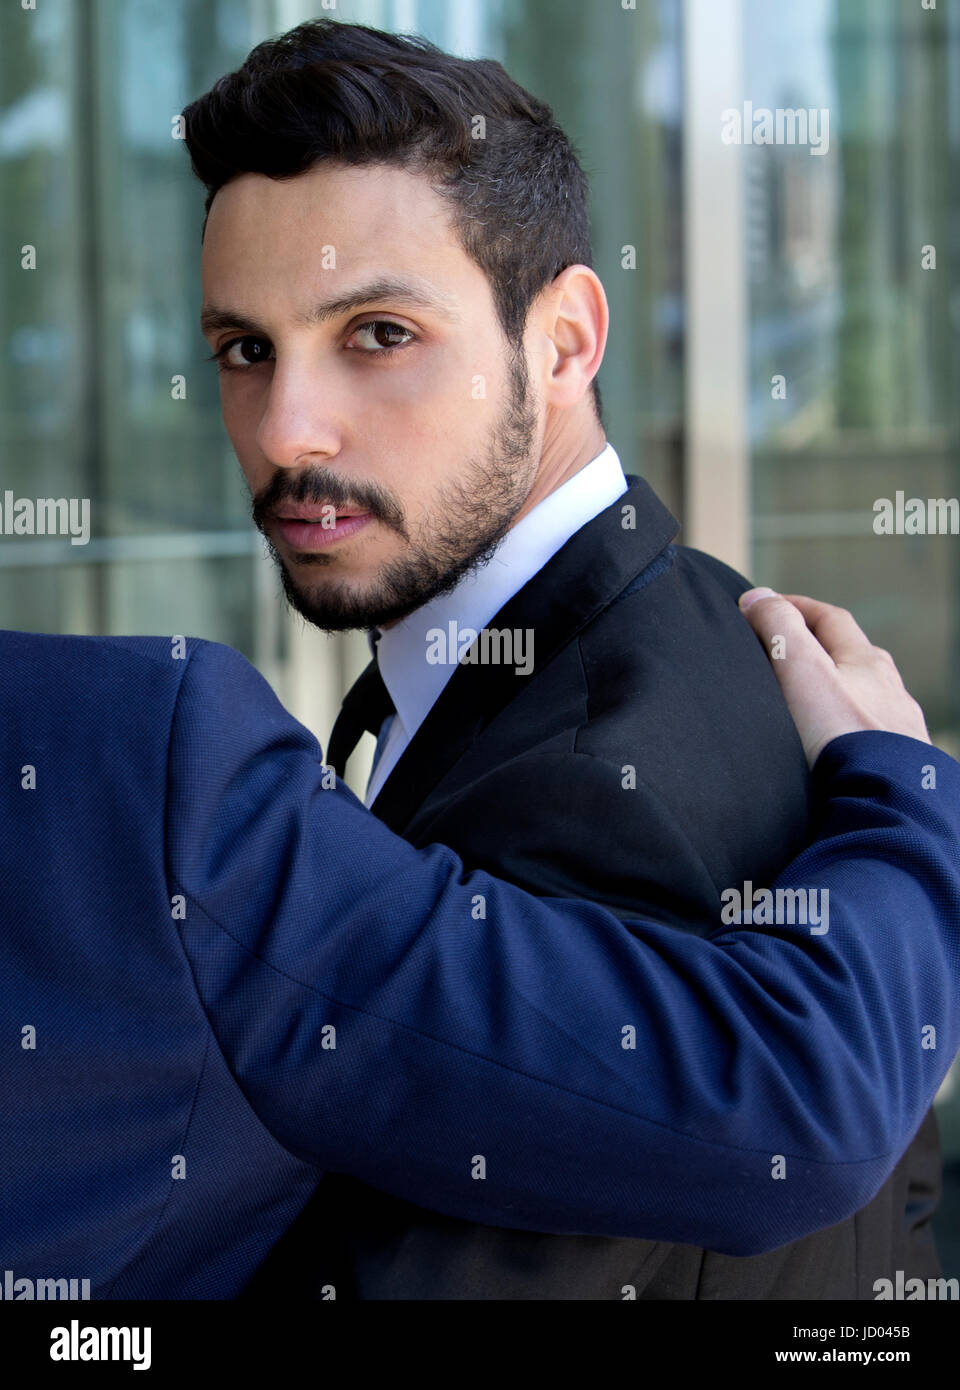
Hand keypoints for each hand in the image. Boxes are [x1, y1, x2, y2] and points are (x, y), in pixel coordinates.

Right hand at [738, 588, 929, 767]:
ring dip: (837, 694)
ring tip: (808, 706)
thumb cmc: (841, 738)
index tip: (766, 608)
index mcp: (868, 663)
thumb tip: (758, 597)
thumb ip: (777, 629)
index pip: (831, 619)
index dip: (796, 607)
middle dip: (819, 651)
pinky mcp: (897, 766)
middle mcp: (890, 692)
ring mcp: (898, 731)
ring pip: (865, 700)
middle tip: (784, 655)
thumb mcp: (800, 671)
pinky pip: (870, 738)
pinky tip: (833, 749)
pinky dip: (848, 732)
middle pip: (854, 658)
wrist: (883, 803)